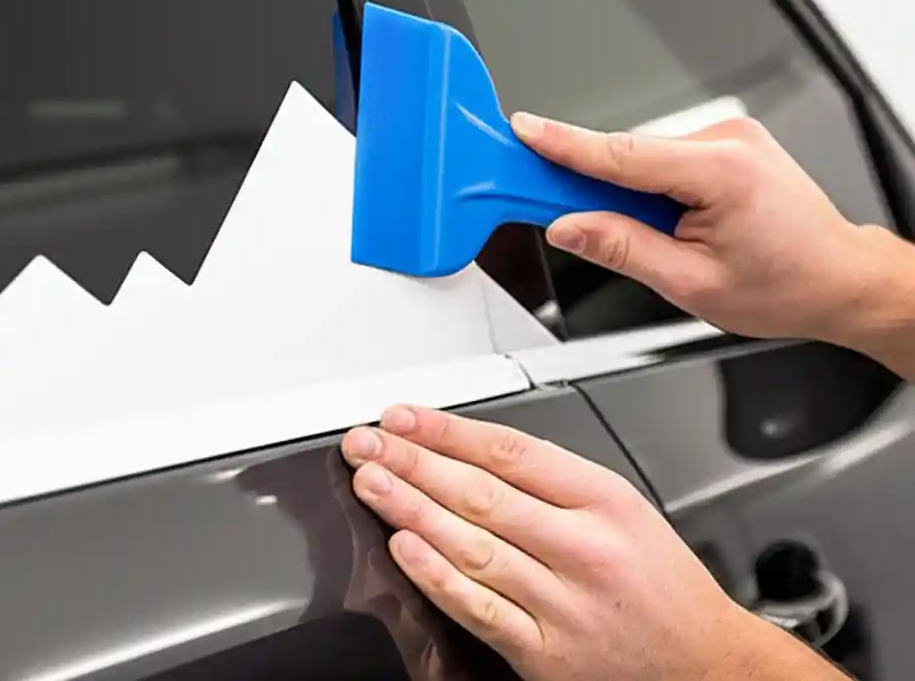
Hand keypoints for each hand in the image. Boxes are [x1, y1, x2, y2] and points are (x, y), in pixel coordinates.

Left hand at [340, 406, 848, 679]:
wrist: (706, 665)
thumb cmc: (662, 585)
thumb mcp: (626, 509)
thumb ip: (554, 480)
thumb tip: (469, 449)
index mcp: (606, 502)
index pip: (510, 453)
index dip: (446, 431)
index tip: (402, 417)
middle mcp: (585, 550)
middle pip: (482, 495)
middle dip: (413, 463)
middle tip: (366, 444)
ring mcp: (563, 604)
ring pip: (474, 546)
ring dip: (412, 510)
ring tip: (371, 483)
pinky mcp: (546, 654)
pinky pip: (480, 609)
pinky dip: (438, 577)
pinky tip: (405, 548)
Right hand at [510, 112, 900, 345]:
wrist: (837, 279)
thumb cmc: (784, 286)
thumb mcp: (690, 283)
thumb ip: (622, 249)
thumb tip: (569, 228)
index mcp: (720, 172)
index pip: (621, 153)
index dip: (563, 145)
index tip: (523, 133)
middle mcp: (727, 141)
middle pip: (627, 156)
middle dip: (591, 189)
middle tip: (560, 219)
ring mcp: (729, 137)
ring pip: (643, 161)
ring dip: (628, 196)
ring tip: (659, 241)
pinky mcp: (727, 144)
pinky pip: (664, 161)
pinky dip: (650, 190)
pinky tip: (670, 224)